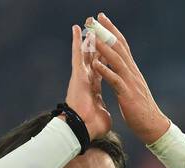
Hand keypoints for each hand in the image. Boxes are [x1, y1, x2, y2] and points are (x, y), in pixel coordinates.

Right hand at [67, 23, 111, 139]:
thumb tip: (104, 114)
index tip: (108, 48)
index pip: (101, 68)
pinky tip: (77, 29)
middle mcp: (88, 79)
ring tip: (90, 23)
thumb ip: (104, 110)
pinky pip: (78, 54)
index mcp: (94, 87)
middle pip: (94, 56)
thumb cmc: (92, 126)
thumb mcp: (103, 114)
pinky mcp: (78, 74)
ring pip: (86, 52)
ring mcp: (82, 76)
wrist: (83, 128)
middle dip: (97, 43)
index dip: (105, 58)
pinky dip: (77, 42)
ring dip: (88, 37)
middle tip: (99, 28)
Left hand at [86, 13, 170, 143]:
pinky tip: (95, 63)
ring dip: (103, 47)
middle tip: (95, 18)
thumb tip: (119, 68)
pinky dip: (105, 70)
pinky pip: (115, 80)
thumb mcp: (133, 88)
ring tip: (92, 37)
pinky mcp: (127, 94)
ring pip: (116, 60)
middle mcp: (132, 72)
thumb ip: (126, 76)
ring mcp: (130, 82)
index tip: (102, 19)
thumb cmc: (141, 109)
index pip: (122, 46)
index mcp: (132, 70)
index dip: (112, 31)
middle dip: (106, 32)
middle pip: (119, 47)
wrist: (152, 125)